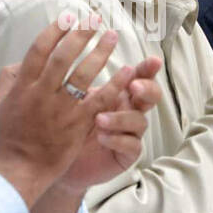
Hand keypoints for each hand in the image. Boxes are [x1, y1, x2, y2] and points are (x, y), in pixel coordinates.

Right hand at [0, 14, 134, 204]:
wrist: (20, 167)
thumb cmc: (9, 134)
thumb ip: (9, 77)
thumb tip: (23, 59)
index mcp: (23, 86)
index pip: (39, 50)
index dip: (54, 30)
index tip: (68, 17)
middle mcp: (42, 94)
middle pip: (63, 57)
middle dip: (80, 34)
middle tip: (94, 19)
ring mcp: (61, 109)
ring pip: (83, 75)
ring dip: (100, 52)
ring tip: (111, 36)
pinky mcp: (78, 124)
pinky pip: (100, 100)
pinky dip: (115, 85)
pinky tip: (127, 71)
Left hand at [54, 56, 162, 193]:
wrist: (58, 160)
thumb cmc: (67, 125)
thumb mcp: (74, 98)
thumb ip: (81, 79)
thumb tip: (79, 52)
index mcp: (119, 93)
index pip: (139, 76)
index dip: (148, 68)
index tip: (153, 60)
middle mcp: (128, 110)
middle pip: (150, 96)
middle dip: (146, 88)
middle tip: (134, 86)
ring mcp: (129, 133)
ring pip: (139, 121)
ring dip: (121, 118)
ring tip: (99, 119)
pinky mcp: (126, 154)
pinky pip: (131, 145)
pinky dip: (117, 139)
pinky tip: (102, 137)